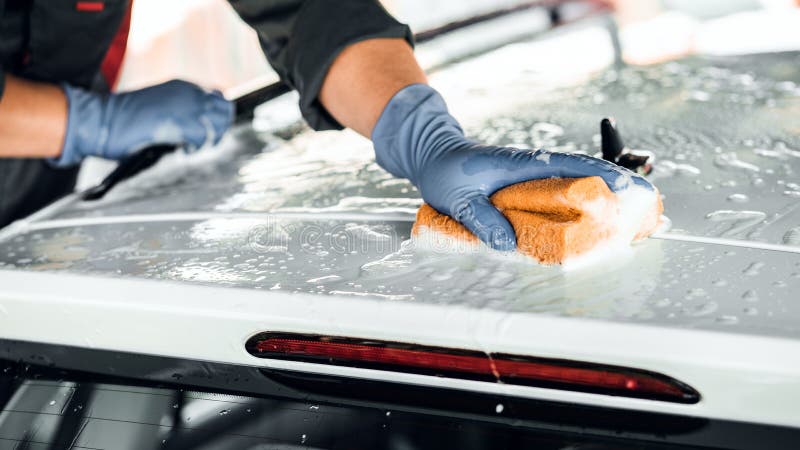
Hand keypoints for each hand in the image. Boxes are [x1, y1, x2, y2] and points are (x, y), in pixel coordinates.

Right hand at [52, 79, 232, 166]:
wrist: (99, 119)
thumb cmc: (124, 121)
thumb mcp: (159, 109)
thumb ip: (180, 114)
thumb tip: (200, 132)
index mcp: (182, 86)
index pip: (218, 97)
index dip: (217, 117)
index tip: (209, 132)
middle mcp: (188, 92)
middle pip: (224, 110)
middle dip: (219, 128)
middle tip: (204, 143)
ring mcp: (186, 106)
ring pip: (218, 123)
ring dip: (210, 138)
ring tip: (193, 148)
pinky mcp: (180, 122)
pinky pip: (204, 137)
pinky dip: (198, 148)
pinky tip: (184, 151)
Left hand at [372, 84, 652, 250]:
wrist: (435, 156)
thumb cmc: (445, 171)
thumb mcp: (456, 196)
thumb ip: (480, 218)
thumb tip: (506, 242)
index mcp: (520, 163)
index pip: (569, 166)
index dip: (600, 176)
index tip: (626, 188)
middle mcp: (533, 166)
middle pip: (583, 173)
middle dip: (616, 186)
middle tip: (646, 205)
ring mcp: (533, 175)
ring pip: (576, 182)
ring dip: (603, 194)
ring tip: (632, 214)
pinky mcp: (528, 185)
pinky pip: (561, 191)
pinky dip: (582, 200)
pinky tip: (594, 218)